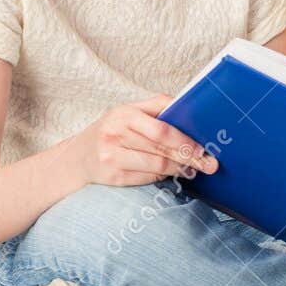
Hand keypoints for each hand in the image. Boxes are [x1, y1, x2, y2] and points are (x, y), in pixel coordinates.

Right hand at [71, 96, 217, 187]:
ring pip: (158, 165)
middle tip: (209, 164)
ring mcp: (111, 156)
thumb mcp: (129, 113)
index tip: (203, 147)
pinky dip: (161, 175)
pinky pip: (147, 177)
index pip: (162, 128)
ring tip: (190, 168)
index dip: (186, 139)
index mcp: (124, 114)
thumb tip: (191, 113)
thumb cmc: (112, 132)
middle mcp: (115, 133)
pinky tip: (168, 172)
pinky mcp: (111, 176)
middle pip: (163, 148)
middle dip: (190, 157)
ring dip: (178, 168)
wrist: (76, 158)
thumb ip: (158, 108)